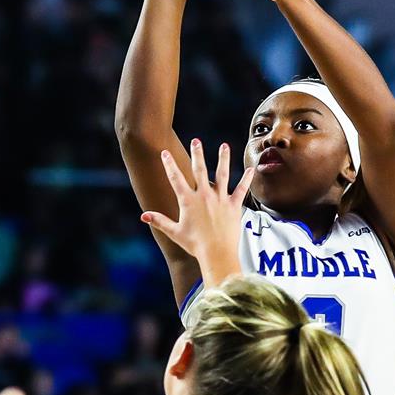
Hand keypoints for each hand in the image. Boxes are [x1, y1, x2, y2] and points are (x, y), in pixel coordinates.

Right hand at [140, 139, 253, 285]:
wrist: (217, 254)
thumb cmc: (195, 245)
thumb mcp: (174, 232)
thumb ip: (159, 221)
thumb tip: (143, 216)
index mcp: (188, 201)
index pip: (175, 178)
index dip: (169, 165)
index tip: (165, 152)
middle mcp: (204, 196)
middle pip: (199, 170)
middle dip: (197, 154)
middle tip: (196, 140)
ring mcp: (220, 199)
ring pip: (222, 174)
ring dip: (223, 158)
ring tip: (224, 146)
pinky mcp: (234, 205)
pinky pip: (241, 189)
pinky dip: (246, 179)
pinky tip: (251, 169)